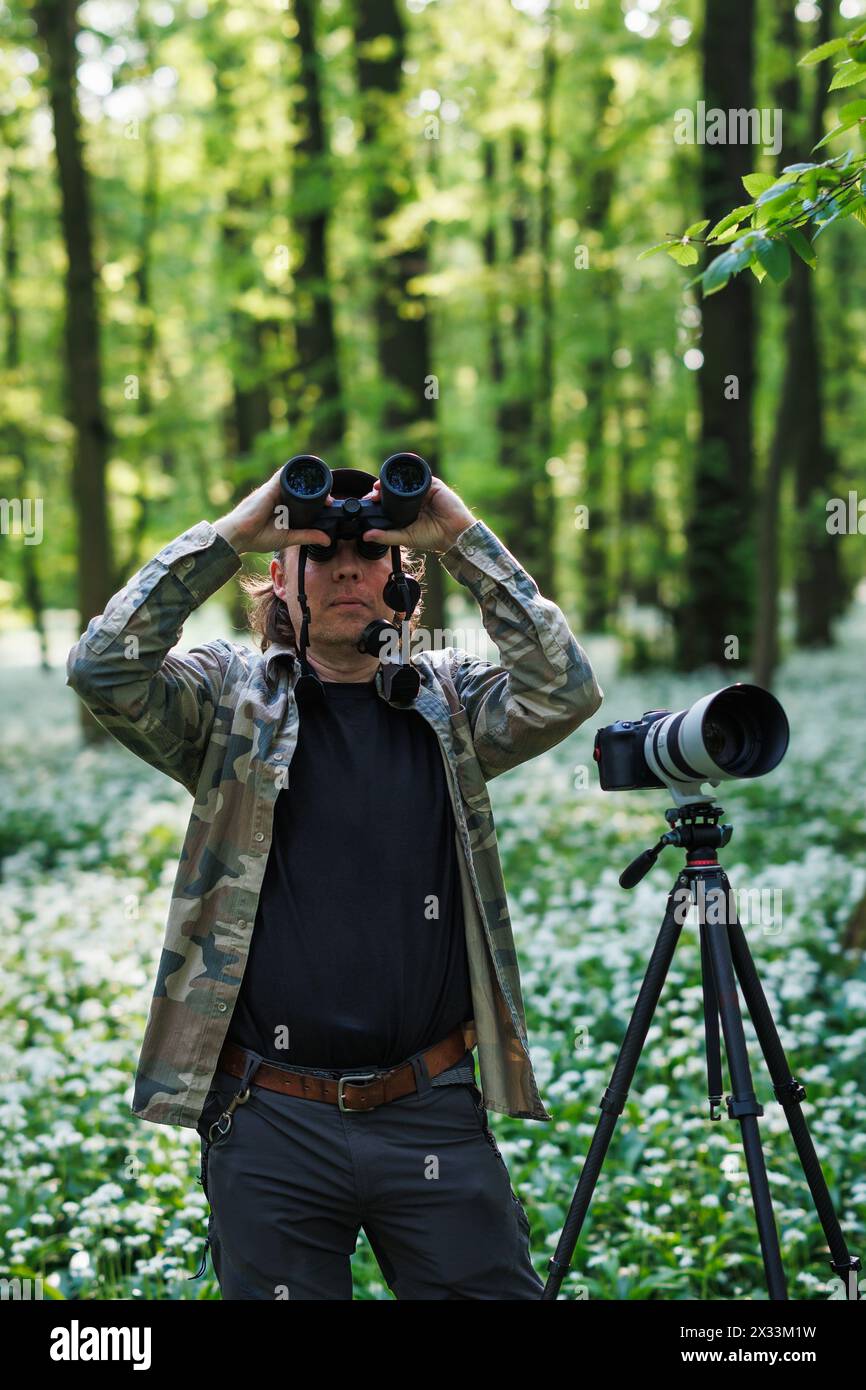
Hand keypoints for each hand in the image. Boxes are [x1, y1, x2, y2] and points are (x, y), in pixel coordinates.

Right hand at [213, 466, 333, 554]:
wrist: (239, 534)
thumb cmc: (258, 537)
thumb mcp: (289, 537)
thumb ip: (307, 536)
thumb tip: (327, 540)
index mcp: (282, 508)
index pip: (301, 498)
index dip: (315, 498)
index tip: (328, 502)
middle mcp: (278, 496)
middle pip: (299, 487)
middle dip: (316, 488)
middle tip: (328, 497)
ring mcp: (274, 490)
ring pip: (294, 478)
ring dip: (309, 476)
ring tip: (325, 478)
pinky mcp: (270, 487)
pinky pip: (284, 473)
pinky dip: (296, 468)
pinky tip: (309, 465)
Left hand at [361, 476, 475, 552]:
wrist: (453, 533)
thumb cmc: (432, 538)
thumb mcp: (404, 537)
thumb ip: (385, 536)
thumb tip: (365, 536)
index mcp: (406, 511)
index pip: (388, 501)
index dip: (378, 499)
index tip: (369, 500)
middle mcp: (413, 499)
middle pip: (393, 488)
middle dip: (381, 489)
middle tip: (373, 493)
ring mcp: (422, 491)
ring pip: (403, 481)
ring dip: (391, 480)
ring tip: (381, 485)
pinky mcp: (433, 485)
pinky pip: (420, 474)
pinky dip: (410, 469)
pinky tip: (399, 470)